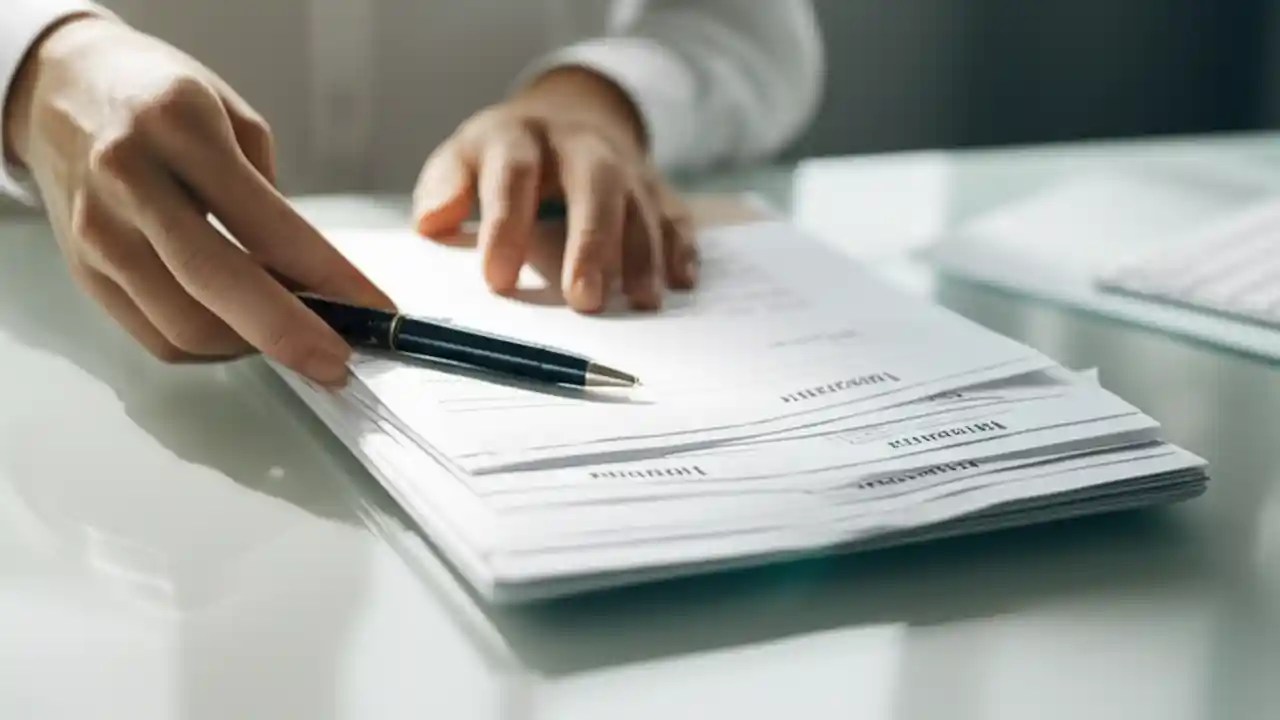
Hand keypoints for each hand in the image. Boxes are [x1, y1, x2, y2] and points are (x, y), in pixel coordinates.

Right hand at [3, 17, 389, 384]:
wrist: (60, 90)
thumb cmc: (160, 100)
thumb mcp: (233, 118)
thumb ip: (269, 200)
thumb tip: (312, 283)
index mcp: (180, 128)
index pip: (268, 225)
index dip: (329, 278)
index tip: (374, 311)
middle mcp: (130, 180)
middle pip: (217, 284)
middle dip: (290, 334)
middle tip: (338, 360)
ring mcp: (100, 232)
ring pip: (186, 325)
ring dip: (252, 344)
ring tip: (293, 334)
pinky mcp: (85, 272)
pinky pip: (158, 336)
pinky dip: (212, 346)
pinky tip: (242, 330)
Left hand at [412, 67, 697, 312]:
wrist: (569, 114)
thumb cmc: (506, 154)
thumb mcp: (463, 158)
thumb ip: (443, 189)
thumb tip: (431, 223)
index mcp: (522, 138)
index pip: (514, 176)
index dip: (506, 228)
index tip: (497, 281)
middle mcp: (581, 146)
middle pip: (594, 186)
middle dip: (592, 243)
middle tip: (585, 300)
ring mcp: (626, 167)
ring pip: (641, 206)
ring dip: (643, 255)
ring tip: (642, 303)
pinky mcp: (656, 189)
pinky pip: (676, 215)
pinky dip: (682, 248)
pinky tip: (682, 282)